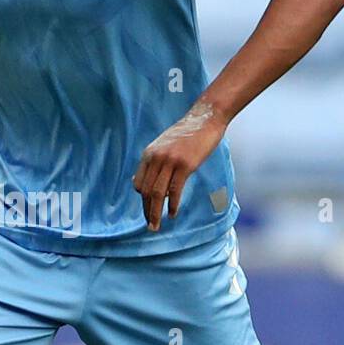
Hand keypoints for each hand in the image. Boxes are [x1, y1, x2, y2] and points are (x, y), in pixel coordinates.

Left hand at [132, 101, 226, 230]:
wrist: (205, 119)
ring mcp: (170, 161)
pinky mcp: (185, 165)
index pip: (138, 183)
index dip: (143, 199)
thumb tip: (144, 183)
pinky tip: (173, 214)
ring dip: (156, 213)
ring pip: (158, 193)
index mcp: (148, 154)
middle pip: (146, 191)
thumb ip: (154, 162)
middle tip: (151, 226)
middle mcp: (156, 158)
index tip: (149, 209)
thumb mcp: (163, 145)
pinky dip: (173, 205)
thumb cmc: (186, 134)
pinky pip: (175, 190)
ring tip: (157, 226)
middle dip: (147, 211)